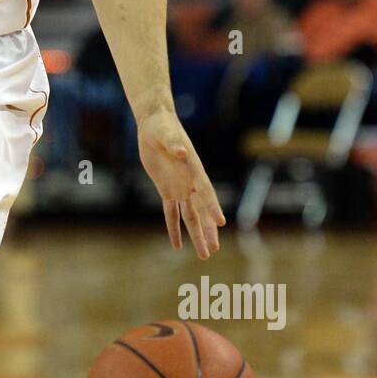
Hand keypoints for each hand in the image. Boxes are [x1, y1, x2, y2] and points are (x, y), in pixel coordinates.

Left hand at [137, 108, 224, 258]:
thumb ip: (174, 145)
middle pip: (201, 211)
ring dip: (197, 234)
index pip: (205, 192)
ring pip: (190, 216)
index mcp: (193, 170)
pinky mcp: (166, 190)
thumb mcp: (166, 135)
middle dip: (207, 230)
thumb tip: (182, 152)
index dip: (212, 207)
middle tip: (213, 250)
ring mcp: (179, 188)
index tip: (221, 222)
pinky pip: (171, 212)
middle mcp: (190, 182)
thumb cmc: (162, 127)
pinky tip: (177, 244)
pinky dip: (173, 228)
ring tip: (204, 253)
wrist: (155, 124)